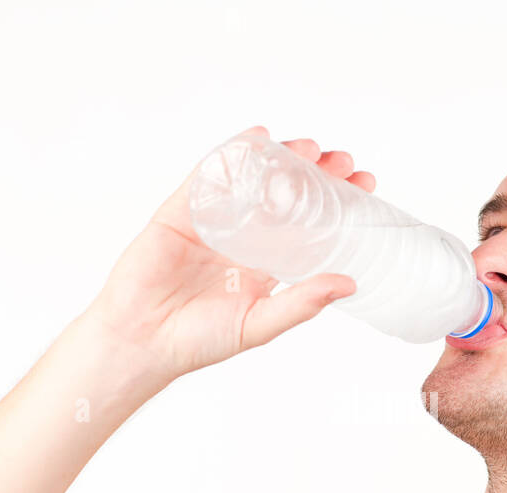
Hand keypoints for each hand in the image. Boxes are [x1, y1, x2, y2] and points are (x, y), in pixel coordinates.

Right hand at [83, 126, 377, 387]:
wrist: (141, 341)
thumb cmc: (197, 341)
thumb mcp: (259, 325)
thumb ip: (301, 303)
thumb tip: (348, 283)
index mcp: (265, 264)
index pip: (309, 225)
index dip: (336, 203)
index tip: (365, 184)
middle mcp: (242, 239)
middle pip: (285, 195)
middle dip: (315, 174)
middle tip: (343, 161)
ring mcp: (212, 222)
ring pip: (252, 180)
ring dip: (282, 159)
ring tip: (310, 148)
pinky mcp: (180, 212)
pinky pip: (208, 176)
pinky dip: (232, 154)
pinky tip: (257, 137)